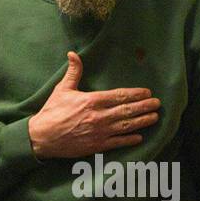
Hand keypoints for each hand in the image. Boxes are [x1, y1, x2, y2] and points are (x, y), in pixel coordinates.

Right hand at [27, 51, 160, 158]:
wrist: (42, 137)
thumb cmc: (52, 112)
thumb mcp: (62, 89)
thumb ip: (73, 72)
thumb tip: (73, 54)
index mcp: (92, 100)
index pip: (119, 95)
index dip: (135, 94)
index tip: (147, 92)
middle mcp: (99, 116)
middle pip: (127, 110)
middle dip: (144, 106)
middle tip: (157, 104)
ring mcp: (99, 132)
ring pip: (126, 126)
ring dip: (142, 121)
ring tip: (154, 117)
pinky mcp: (96, 146)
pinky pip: (117, 142)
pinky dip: (130, 139)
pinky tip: (140, 136)